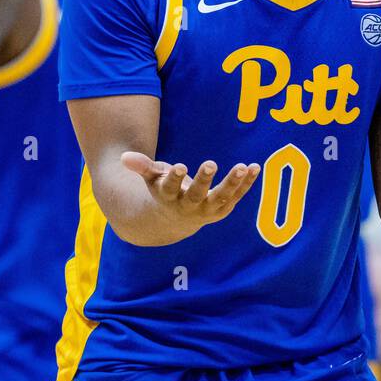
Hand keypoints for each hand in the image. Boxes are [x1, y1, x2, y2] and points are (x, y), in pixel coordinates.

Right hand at [122, 151, 260, 242]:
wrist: (174, 222)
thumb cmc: (163, 191)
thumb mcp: (151, 179)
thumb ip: (142, 167)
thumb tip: (124, 157)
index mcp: (168, 198)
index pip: (170, 188)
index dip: (175, 177)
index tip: (180, 165)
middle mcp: (187, 206)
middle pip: (196, 195)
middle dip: (203, 180)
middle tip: (210, 163)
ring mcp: (207, 210)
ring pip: (221, 197)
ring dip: (232, 182)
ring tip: (243, 166)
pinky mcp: (222, 208)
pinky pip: (236, 195)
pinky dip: (246, 183)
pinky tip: (255, 167)